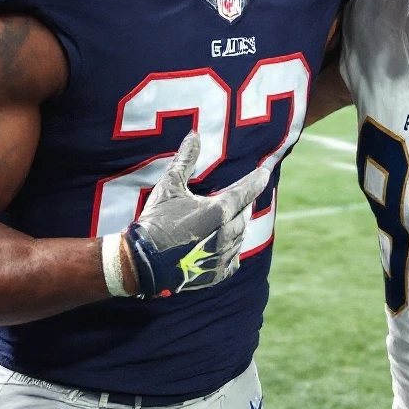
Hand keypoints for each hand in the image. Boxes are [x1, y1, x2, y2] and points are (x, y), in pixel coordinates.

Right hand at [121, 132, 269, 298]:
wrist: (143, 262)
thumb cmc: (156, 220)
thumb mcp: (169, 185)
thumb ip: (185, 159)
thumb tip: (195, 134)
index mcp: (219, 209)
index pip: (246, 191)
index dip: (257, 180)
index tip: (265, 172)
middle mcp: (227, 232)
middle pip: (245, 213)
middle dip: (244, 203)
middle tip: (241, 196)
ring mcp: (224, 254)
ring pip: (241, 235)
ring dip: (238, 224)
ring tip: (232, 218)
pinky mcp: (217, 273)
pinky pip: (233, 259)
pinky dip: (232, 250)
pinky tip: (225, 246)